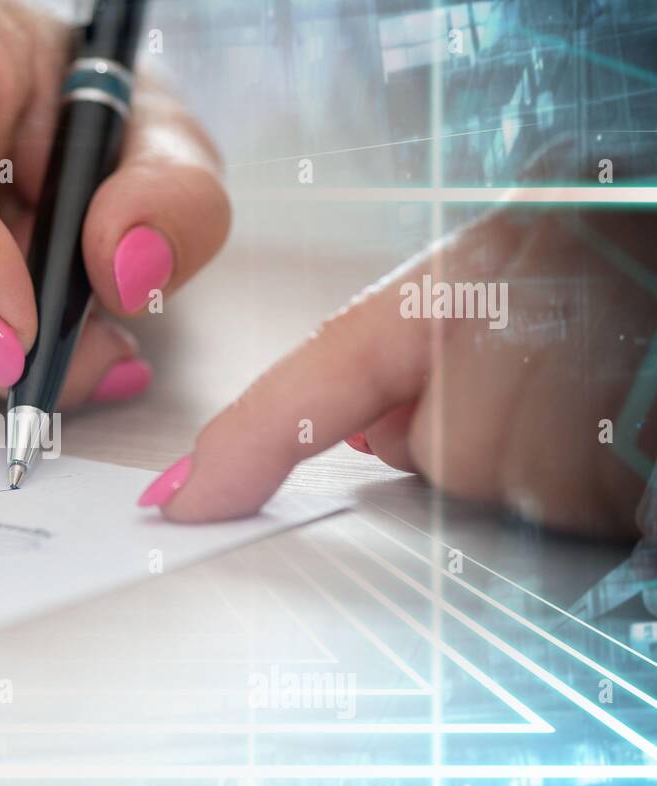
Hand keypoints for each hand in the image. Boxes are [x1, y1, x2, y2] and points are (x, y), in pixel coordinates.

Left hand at [139, 207, 655, 540]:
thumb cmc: (606, 274)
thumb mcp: (499, 290)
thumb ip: (409, 363)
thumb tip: (366, 437)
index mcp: (480, 271)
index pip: (323, 374)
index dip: (242, 446)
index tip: (180, 504)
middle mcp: (535, 314)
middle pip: (450, 460)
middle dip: (478, 447)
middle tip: (549, 386)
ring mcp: (595, 382)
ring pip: (521, 491)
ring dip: (551, 470)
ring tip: (605, 399)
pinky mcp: (634, 459)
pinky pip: (591, 509)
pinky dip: (605, 488)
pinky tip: (625, 430)